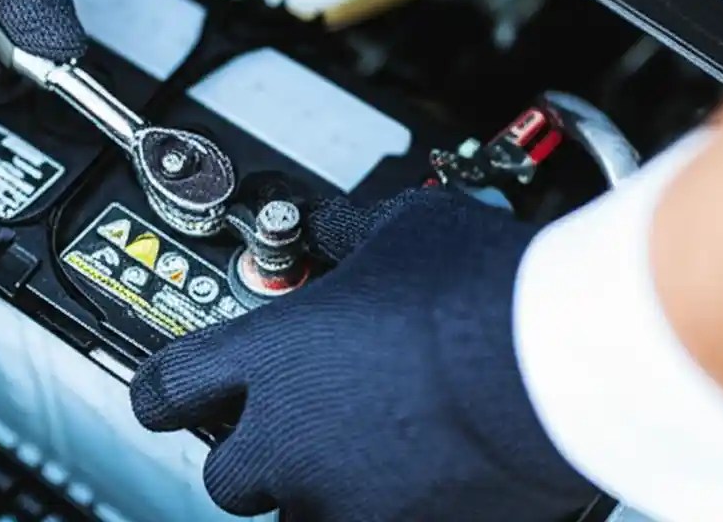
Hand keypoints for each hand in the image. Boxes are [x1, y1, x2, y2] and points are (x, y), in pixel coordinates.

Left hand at [130, 189, 596, 520]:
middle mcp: (288, 437)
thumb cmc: (485, 292)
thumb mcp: (403, 232)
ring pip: (296, 517)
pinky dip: (386, 510)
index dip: (159, 392)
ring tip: (371, 456)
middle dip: (253, 453)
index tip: (164, 394)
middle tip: (297, 425)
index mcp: (271, 356)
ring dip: (319, 493)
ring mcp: (341, 499)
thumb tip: (340, 230)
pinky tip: (422, 479)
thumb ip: (350, 240)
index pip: (165, 387)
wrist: (563, 365)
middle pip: (226, 472)